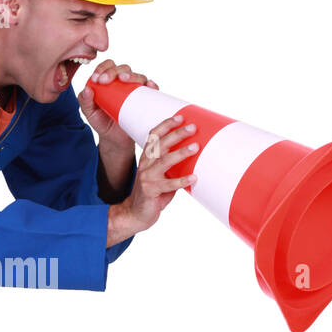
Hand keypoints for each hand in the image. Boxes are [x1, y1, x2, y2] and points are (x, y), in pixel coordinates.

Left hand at [78, 61, 158, 161]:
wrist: (115, 139)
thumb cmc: (102, 122)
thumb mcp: (90, 113)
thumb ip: (85, 102)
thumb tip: (87, 89)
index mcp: (110, 80)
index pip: (108, 66)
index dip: (102, 68)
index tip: (96, 79)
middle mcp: (124, 82)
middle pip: (123, 68)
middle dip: (114, 71)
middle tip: (105, 80)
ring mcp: (136, 90)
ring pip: (138, 76)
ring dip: (131, 75)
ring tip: (123, 79)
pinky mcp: (146, 100)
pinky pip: (152, 90)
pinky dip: (152, 85)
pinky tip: (149, 85)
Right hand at [106, 114, 197, 246]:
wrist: (136, 214)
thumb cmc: (153, 193)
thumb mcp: (161, 174)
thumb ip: (172, 164)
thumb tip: (194, 151)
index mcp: (147, 158)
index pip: (154, 136)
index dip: (166, 125)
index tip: (180, 117)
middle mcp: (145, 165)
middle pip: (160, 144)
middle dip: (177, 134)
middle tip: (192, 128)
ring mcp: (147, 178)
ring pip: (164, 161)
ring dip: (181, 153)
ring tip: (195, 147)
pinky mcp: (150, 191)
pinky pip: (168, 185)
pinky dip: (182, 181)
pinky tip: (194, 178)